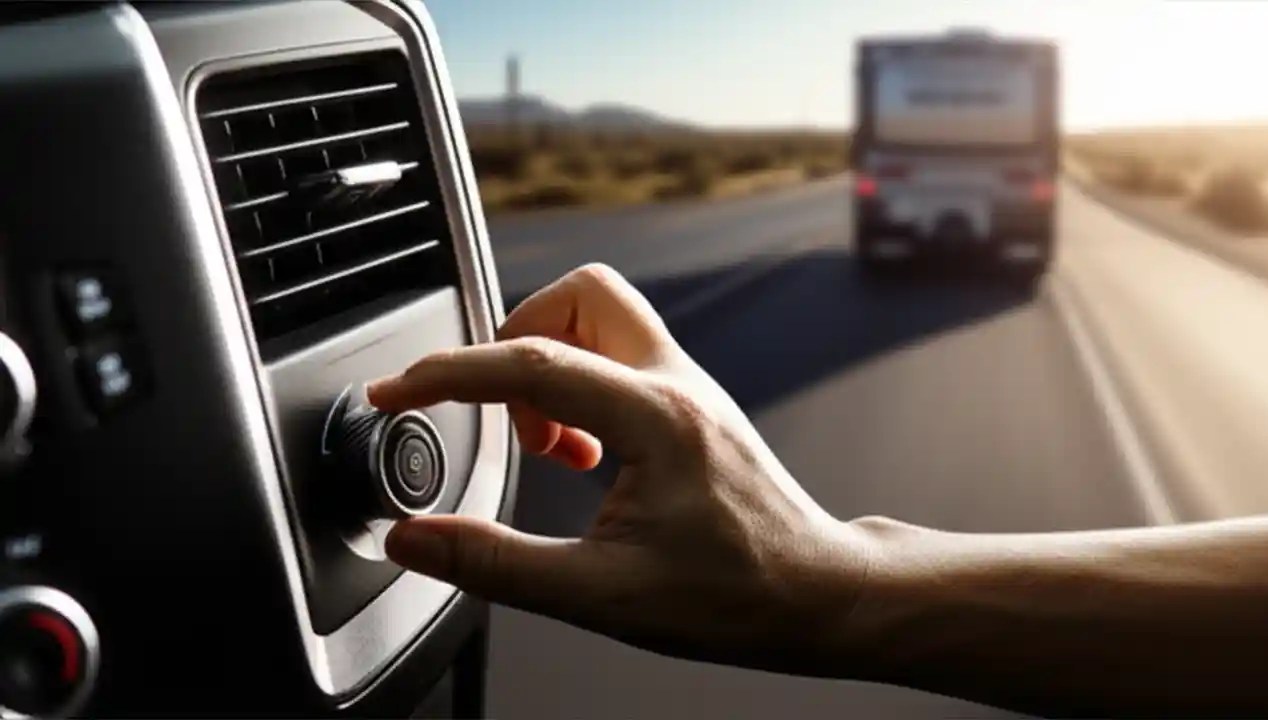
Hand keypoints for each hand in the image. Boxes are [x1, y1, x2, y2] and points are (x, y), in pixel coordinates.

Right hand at [367, 264, 868, 671]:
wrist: (814, 593)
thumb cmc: (734, 594)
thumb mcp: (601, 594)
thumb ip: (497, 563)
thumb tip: (415, 538)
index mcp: (656, 417)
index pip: (533, 361)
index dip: (448, 373)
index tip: (399, 392)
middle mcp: (676, 382)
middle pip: (579, 293)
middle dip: (516, 339)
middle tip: (500, 414)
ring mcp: (687, 385)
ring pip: (600, 315)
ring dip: (548, 361)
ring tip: (546, 444)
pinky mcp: (687, 401)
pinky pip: (616, 354)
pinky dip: (576, 384)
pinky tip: (578, 453)